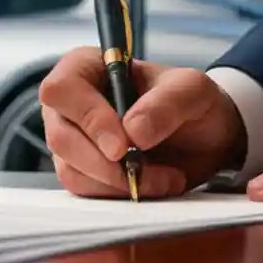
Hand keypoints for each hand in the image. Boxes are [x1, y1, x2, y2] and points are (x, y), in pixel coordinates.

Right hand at [40, 47, 244, 198]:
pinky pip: (85, 190)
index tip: (122, 145)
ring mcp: (72, 140)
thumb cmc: (188, 102)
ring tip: (162, 178)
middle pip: (61, 137)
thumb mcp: (192, 90)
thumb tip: (133, 131)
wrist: (202, 135)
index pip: (62, 90)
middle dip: (104, 163)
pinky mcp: (82, 171)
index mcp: (86, 68)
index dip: (89, 119)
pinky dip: (119, 194)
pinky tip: (150, 185)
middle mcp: (70, 104)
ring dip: (117, 182)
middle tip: (142, 169)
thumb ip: (166, 103)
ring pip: (71, 170)